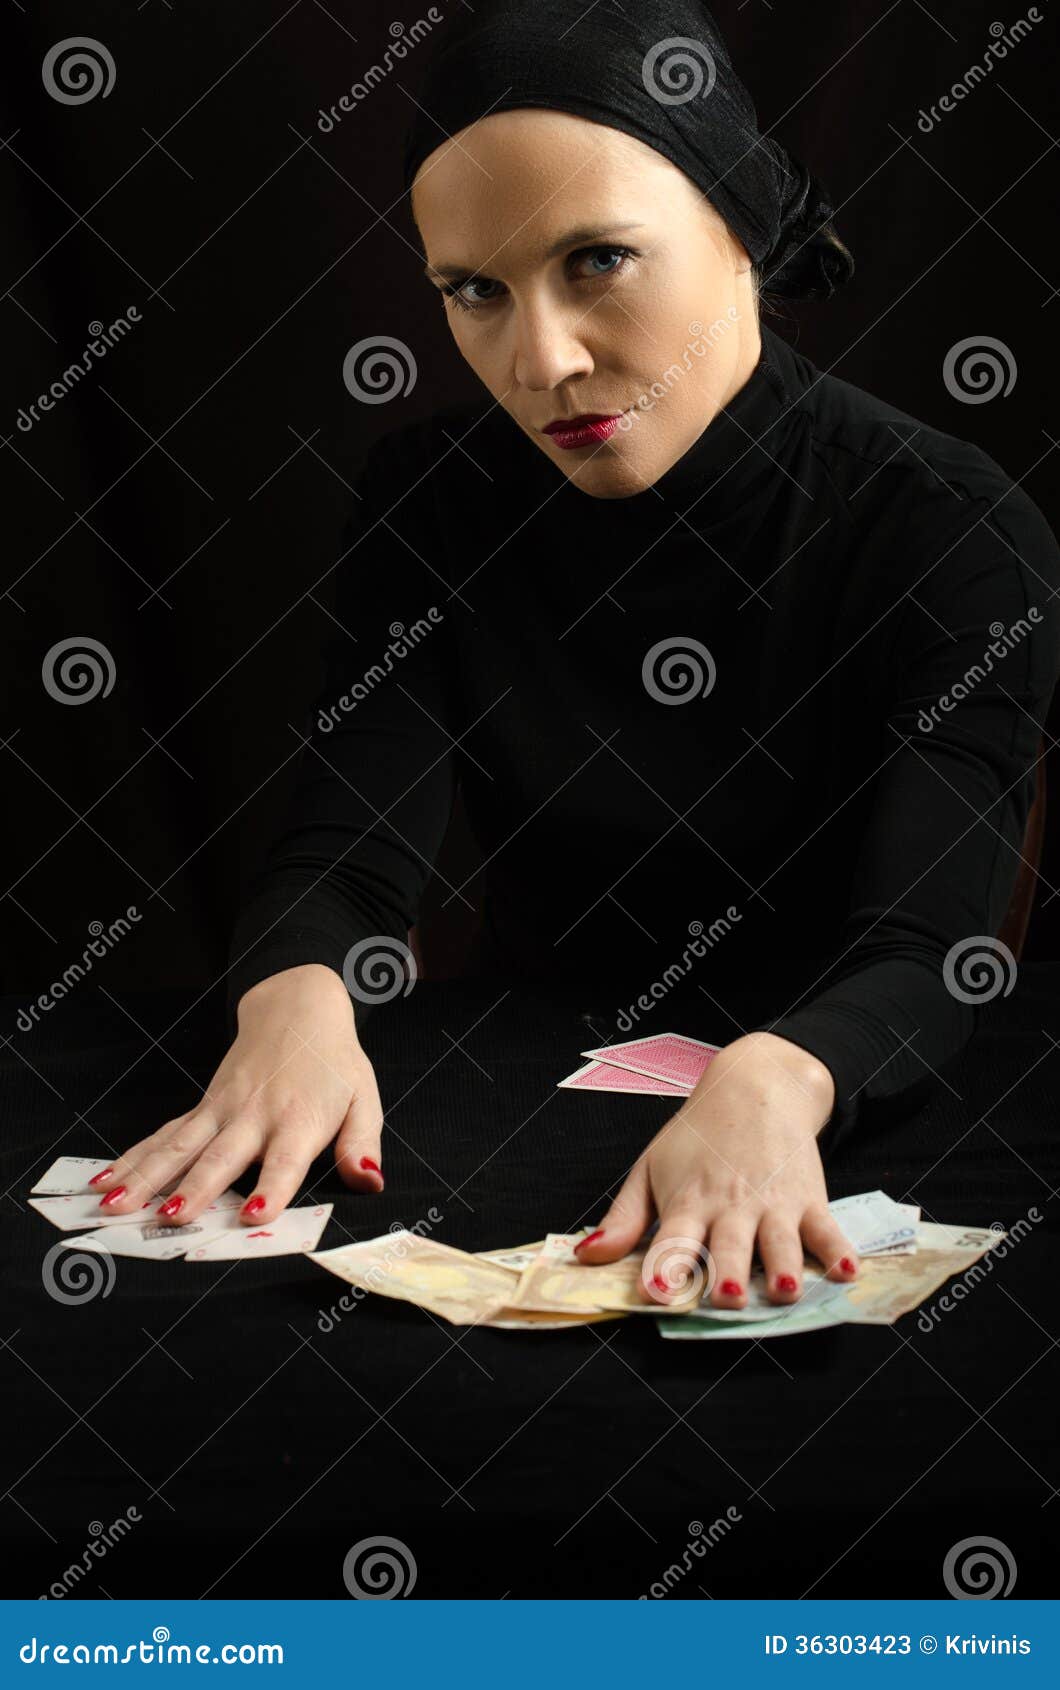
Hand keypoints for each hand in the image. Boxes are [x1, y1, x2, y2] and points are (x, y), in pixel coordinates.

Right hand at [87, 965, 384, 1225]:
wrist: (297, 1008)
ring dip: (146, 1176)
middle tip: (170, 1218)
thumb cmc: (334, 1063)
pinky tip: (105, 1181)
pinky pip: (164, 1134)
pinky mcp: (204, 1106)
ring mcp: (223, 1109)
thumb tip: (370, 1182)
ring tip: (116, 1204)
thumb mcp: (364, 1099)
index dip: (271, 1189)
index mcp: (300, 1119)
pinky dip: (133, 1157)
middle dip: (196, 1188)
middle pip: (221, 1156)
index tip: (253, 1216)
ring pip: (179, 1146)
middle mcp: (255, 1115)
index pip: (285, 1160)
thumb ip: (362, 1145)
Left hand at [573, 1032, 859, 1307]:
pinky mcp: (809, 1198)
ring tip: (784, 1289)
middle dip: (728, 1273)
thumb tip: (585, 1256)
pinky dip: (838, 1249)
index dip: (666, 1267)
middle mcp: (730, 1206)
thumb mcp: (651, 1169)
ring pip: (780, 1242)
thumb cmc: (697, 1138)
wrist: (754, 1086)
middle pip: (729, 1246)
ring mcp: (772, 1203)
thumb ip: (624, 1219)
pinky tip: (845, 1270)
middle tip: (727, 1297)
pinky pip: (826, 1229)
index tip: (659, 1291)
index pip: (673, 1239)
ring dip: (783, 1266)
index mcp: (687, 1202)